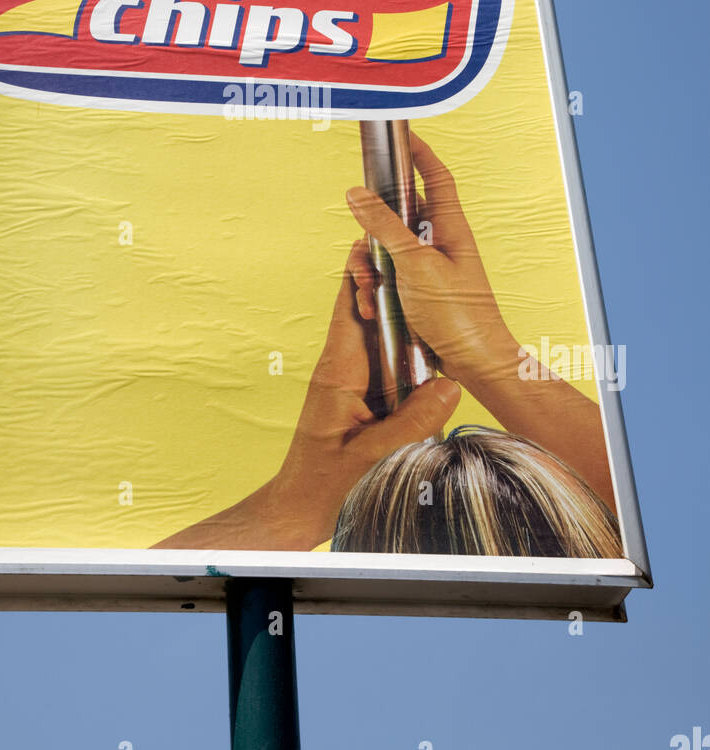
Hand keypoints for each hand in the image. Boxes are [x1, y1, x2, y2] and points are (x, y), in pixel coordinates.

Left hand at [268, 250, 460, 547]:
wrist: (300, 509)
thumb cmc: (325, 483)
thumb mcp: (372, 455)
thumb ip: (411, 422)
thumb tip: (450, 387)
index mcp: (338, 372)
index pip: (348, 308)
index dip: (362, 273)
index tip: (377, 240)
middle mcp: (344, 369)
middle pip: (366, 313)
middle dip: (387, 284)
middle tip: (412, 251)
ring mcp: (354, 382)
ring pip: (380, 337)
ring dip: (400, 316)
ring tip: (427, 283)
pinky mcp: (364, 398)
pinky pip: (388, 364)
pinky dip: (406, 349)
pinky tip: (430, 342)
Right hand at [346, 132, 517, 388]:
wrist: (476, 363)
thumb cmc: (458, 314)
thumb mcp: (414, 263)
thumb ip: (384, 226)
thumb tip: (356, 192)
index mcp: (450, 226)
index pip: (435, 176)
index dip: (419, 153)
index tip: (400, 136)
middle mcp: (441, 242)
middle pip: (398, 216)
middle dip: (372, 231)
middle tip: (363, 252)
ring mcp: (430, 268)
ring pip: (386, 251)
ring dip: (370, 268)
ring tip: (370, 291)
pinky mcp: (419, 292)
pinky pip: (388, 279)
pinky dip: (375, 289)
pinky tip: (373, 308)